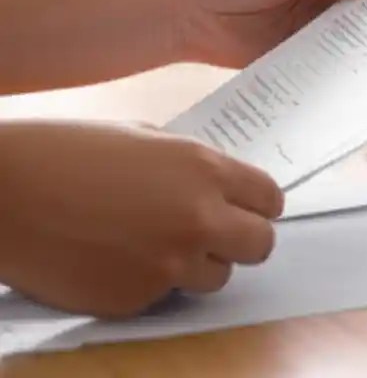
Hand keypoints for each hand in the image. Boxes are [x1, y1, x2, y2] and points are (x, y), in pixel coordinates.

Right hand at [0, 120, 283, 317]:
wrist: (2, 192)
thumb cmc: (65, 152)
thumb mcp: (145, 139)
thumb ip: (192, 167)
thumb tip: (221, 189)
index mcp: (204, 171)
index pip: (270, 199)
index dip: (258, 205)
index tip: (246, 208)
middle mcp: (197, 220)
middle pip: (260, 245)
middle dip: (242, 239)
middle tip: (215, 234)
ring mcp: (168, 264)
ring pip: (217, 277)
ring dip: (196, 264)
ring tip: (152, 241)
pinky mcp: (135, 298)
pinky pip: (164, 294)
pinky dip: (148, 281)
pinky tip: (113, 256)